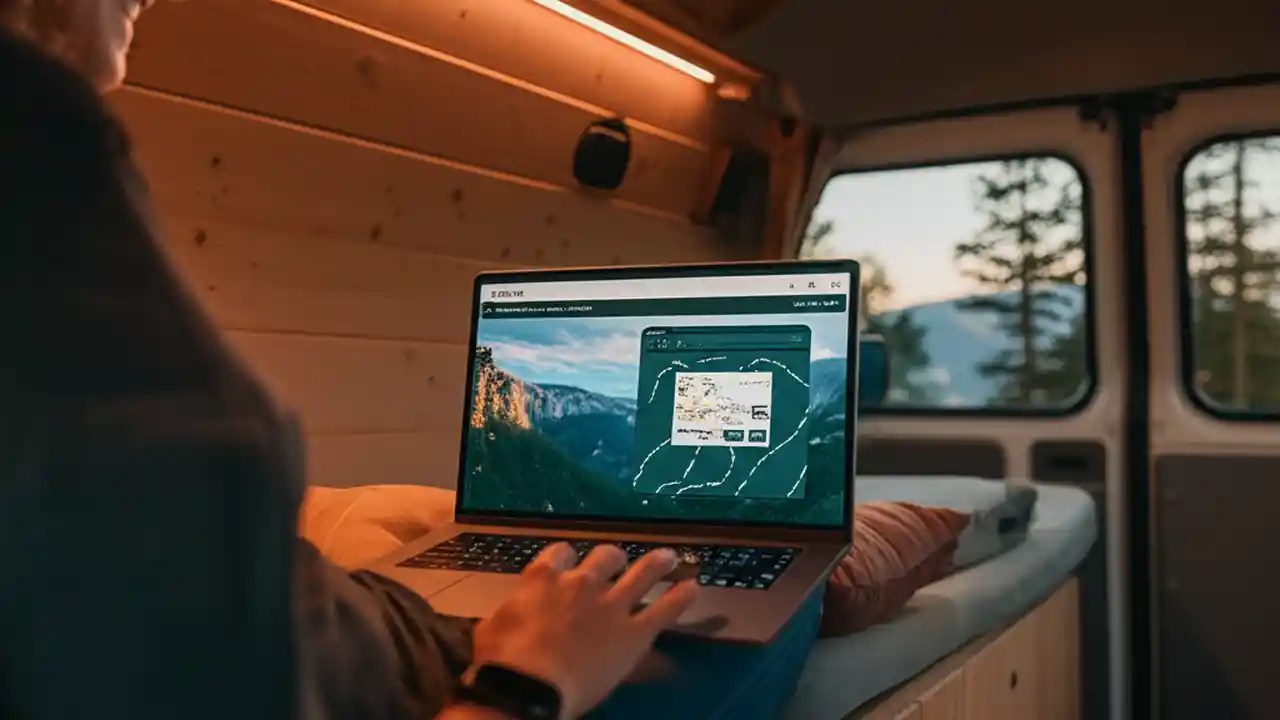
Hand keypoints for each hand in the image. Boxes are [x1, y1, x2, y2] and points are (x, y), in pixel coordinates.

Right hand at [468, 544, 698, 718]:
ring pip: (642, 572)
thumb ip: (513, 612)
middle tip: (619, 562)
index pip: (561, 552)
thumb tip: (512, 614)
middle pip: (606, 556)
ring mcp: (612, 605)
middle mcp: (581, 582)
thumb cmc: (501, 661)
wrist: (529, 687)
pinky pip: (665, 608)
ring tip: (669, 557)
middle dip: (614, 558)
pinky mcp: (634, 632)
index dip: (568, 557)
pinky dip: (681, 597)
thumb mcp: (494, 626)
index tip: (571, 562)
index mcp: (544, 578)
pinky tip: (693, 588)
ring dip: (658, 563)